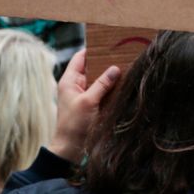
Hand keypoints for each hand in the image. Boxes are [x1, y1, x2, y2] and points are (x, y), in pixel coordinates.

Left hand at [49, 48, 120, 162]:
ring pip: (98, 79)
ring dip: (109, 76)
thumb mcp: (88, 102)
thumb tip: (115, 68)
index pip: (81, 57)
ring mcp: (83, 95)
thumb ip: (102, 84)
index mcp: (69, 80)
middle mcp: (76, 85)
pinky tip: (122, 84)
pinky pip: (101, 91)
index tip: (107, 43)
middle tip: (121, 53)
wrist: (69, 150)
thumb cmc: (73, 124)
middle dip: (105, 62)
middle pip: (91, 67)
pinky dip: (109, 87)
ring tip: (125, 66)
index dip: (92, 49)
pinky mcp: (90, 105)